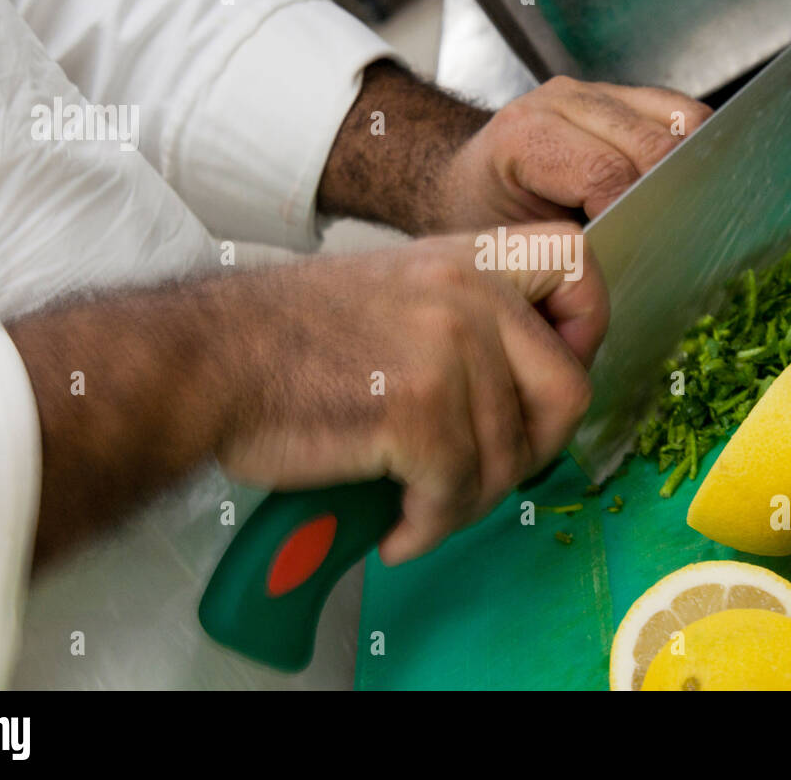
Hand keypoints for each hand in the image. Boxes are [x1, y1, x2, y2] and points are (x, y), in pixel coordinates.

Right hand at [219, 222, 606, 563]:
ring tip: (420, 509)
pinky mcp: (417, 408)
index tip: (546, 385)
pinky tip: (398, 532)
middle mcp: (468, 293)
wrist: (206, 362)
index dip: (585, 333)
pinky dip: (429, 528)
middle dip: (534, 453)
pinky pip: (457, 493)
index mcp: (467, 259)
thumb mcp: (396, 291)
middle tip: (485, 478)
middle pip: (568, 389)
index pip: (579, 269)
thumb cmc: (287, 340)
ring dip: (466, 504)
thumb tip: (529, 386)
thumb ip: (468, 317)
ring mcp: (447, 348)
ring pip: (509, 458)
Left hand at [434, 75, 712, 229]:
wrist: (465, 181)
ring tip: (671, 208)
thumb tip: (622, 267)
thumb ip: (562, 250)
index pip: (607, 173)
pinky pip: (681, 113)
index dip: (631, 216)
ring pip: (681, 120)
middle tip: (661, 235)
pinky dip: (692, 147)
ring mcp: (596, 92)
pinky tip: (676, 182)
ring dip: (688, 167)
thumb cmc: (485, 219)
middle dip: (665, 195)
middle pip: (653, 145)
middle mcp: (563, 101)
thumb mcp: (511, 246)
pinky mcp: (622, 93)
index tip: (635, 249)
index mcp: (525, 136)